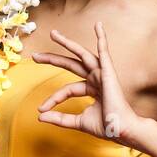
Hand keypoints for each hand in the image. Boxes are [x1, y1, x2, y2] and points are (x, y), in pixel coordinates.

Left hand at [34, 21, 144, 145]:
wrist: (121, 130)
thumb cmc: (106, 127)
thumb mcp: (78, 122)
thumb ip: (60, 118)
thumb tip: (40, 117)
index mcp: (91, 89)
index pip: (67, 89)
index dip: (52, 99)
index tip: (41, 110)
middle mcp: (95, 78)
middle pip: (70, 65)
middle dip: (52, 59)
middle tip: (35, 56)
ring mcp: (102, 74)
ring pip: (81, 54)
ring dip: (67, 43)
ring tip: (53, 34)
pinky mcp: (108, 72)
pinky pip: (104, 52)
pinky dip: (101, 38)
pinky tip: (98, 26)